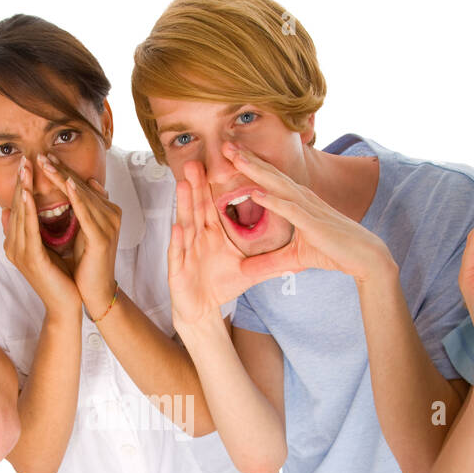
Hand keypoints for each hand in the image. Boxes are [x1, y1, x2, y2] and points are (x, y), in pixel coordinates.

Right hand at [0, 156, 81, 318]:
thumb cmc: (62, 276)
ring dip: (23, 189)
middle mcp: (13, 246)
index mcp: (17, 242)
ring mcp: (19, 253)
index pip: (19, 208)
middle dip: (21, 181)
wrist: (67, 305)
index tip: (29, 163)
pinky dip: (28, 210)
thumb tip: (38, 207)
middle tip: (26, 158)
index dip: (23, 185)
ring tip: (26, 168)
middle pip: (16, 207)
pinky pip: (28, 229)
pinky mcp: (30, 259)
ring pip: (20, 214)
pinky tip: (29, 194)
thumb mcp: (50, 246)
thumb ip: (42, 227)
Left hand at [37, 153, 121, 318]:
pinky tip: (66, 183)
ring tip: (46, 162)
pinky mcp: (103, 237)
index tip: (43, 158)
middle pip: (81, 186)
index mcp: (105, 211)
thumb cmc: (84, 264)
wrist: (94, 292)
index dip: (62, 171)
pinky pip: (87, 213)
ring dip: (63, 177)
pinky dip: (76, 197)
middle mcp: (111, 214)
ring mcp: (109, 225)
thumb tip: (73, 187)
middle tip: (40, 154)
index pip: (80, 186)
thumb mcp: (78, 232)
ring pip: (82, 195)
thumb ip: (75, 210)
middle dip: (60, 169)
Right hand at [168, 159, 265, 332]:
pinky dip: (178, 241)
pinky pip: (178, 254)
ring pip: (185, 224)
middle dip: (195, 185)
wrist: (202, 310)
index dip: (213, 184)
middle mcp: (197, 237)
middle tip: (194, 162)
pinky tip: (178, 228)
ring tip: (183, 184)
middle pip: (197, 207)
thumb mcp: (249, 271)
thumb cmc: (221, 286)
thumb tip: (296, 255)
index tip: (218, 164)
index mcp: (212, 233)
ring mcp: (185, 252)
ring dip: (183, 205)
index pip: (213, 204)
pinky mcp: (177, 270)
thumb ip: (269, 261)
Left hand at [223, 143, 395, 285]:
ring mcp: (309, 208)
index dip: (251, 166)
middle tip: (225, 144)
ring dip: (257, 171)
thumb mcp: (294, 259)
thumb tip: (244, 270)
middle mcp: (302, 198)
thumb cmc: (333, 251)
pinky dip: (272, 201)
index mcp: (298, 201)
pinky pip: (290, 209)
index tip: (229, 155)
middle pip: (271, 174)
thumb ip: (269, 262)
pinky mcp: (313, 223)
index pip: (271, 180)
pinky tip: (255, 193)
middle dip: (248, 159)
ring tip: (236, 158)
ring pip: (278, 185)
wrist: (364, 257)